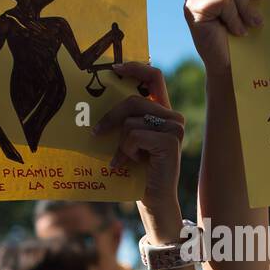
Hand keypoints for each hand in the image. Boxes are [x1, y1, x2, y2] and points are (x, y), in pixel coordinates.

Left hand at [92, 62, 184, 236]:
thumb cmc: (137, 172)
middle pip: (133, 100)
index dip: (136, 67)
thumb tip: (96, 101)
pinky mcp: (170, 141)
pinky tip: (129, 165)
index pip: (155, 77)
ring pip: (130, 120)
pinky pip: (133, 135)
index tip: (114, 69)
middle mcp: (172, 117)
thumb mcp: (128, 141)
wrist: (154, 201)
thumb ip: (124, 120)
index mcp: (163, 113)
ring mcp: (174, 128)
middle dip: (110, 117)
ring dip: (120, 143)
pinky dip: (125, 152)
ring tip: (122, 160)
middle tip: (95, 132)